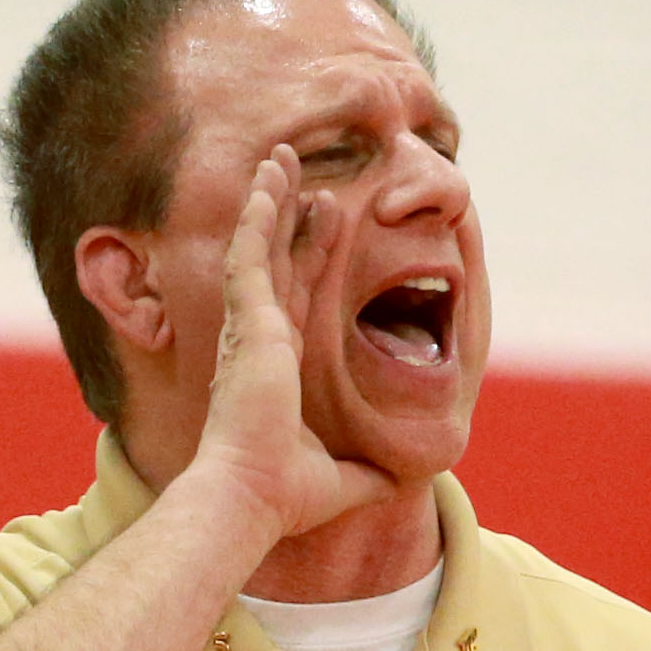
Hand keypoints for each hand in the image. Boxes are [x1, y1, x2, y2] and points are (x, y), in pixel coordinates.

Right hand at [186, 144, 393, 539]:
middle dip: (288, 214)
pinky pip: (249, 251)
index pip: (298, 296)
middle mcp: (260, 341)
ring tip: (282, 156)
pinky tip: (269, 179)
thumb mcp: (347, 479)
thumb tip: (403, 479)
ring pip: (260, 245)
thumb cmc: (288, 494)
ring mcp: (251, 327)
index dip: (310, 253)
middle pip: (277, 260)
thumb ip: (372, 473)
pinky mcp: (247, 320)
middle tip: (299, 174)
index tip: (326, 217)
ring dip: (271, 198)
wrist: (255, 495)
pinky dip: (258, 213)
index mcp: (278, 368)